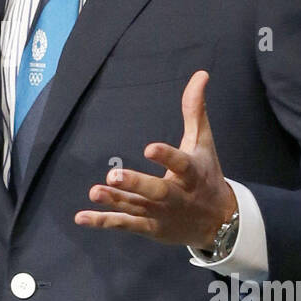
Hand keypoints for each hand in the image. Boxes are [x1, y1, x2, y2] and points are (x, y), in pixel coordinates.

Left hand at [75, 69, 236, 248]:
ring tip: (95, 192)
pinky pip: (124, 223)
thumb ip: (195, 110)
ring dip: (115, 201)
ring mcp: (161, 213)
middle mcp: (175, 195)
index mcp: (191, 172)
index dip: (166, 156)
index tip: (149, 147)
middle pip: (156, 190)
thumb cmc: (206, 175)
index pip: (180, 163)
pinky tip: (81, 216)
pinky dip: (103, 221)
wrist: (219, 222)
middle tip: (114, 175)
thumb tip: (200, 73)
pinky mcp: (149, 227)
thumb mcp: (203, 142)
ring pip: (136, 207)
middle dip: (136, 184)